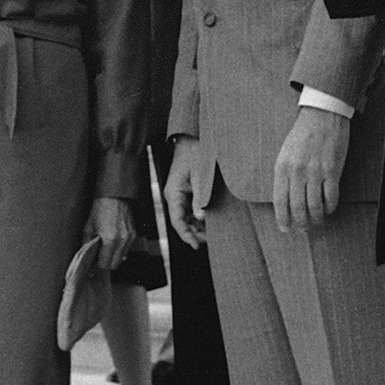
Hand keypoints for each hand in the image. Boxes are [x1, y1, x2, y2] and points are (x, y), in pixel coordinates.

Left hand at [83, 194, 135, 275]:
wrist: (114, 196)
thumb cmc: (100, 209)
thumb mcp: (88, 227)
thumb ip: (87, 245)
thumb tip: (86, 258)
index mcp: (109, 240)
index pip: (105, 265)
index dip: (97, 269)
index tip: (92, 269)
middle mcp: (122, 241)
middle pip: (115, 264)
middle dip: (106, 264)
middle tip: (98, 260)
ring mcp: (129, 238)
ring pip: (122, 258)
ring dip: (114, 257)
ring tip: (105, 249)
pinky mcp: (134, 234)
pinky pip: (127, 249)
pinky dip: (120, 249)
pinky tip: (113, 241)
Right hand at [163, 136, 207, 251]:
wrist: (191, 139)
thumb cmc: (195, 152)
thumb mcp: (200, 174)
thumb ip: (200, 196)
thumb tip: (200, 218)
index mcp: (173, 192)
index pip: (177, 220)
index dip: (186, 235)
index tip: (196, 246)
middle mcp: (174, 196)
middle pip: (181, 222)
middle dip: (194, 233)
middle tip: (210, 240)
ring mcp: (180, 195)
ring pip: (186, 218)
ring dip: (197, 227)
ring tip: (211, 234)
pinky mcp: (187, 193)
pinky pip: (190, 210)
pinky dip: (198, 218)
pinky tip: (209, 222)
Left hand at [273, 108, 349, 232]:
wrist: (322, 115)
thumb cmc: (302, 135)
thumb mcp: (285, 153)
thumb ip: (284, 175)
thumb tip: (285, 201)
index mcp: (282, 167)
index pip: (280, 201)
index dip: (282, 219)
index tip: (285, 229)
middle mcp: (297, 171)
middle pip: (297, 207)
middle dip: (300, 223)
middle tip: (303, 229)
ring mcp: (315, 171)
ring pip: (315, 206)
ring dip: (316, 218)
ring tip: (317, 222)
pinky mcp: (332, 170)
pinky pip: (331, 197)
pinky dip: (330, 207)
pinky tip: (329, 209)